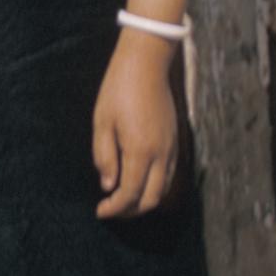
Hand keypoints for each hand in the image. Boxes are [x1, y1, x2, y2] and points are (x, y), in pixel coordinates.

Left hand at [91, 31, 181, 218]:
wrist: (146, 64)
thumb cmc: (118, 90)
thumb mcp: (102, 122)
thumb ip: (104, 157)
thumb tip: (108, 186)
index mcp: (140, 151)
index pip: (129, 194)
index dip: (115, 208)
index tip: (100, 211)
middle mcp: (161, 155)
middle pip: (151, 199)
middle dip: (130, 211)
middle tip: (111, 210)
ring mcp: (171, 148)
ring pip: (163, 190)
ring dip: (144, 201)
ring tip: (122, 200)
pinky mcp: (175, 141)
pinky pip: (169, 175)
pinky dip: (155, 187)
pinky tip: (139, 182)